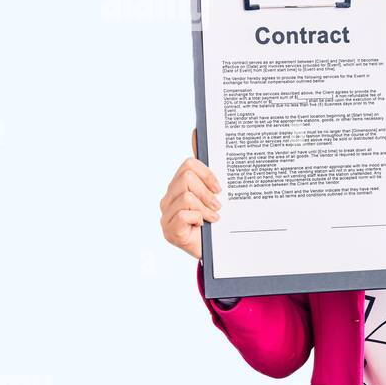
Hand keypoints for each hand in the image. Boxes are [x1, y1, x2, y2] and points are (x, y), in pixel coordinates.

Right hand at [158, 129, 222, 259]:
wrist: (216, 252)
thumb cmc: (215, 222)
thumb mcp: (214, 194)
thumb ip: (206, 170)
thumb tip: (196, 132)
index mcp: (178, 187)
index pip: (187, 165)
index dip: (206, 172)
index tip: (219, 186)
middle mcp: (168, 199)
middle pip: (186, 177)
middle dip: (206, 191)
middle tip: (218, 204)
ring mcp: (166, 215)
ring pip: (187, 196)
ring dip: (206, 207)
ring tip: (214, 217)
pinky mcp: (169, 231)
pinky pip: (184, 214)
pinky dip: (199, 218)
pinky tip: (204, 225)